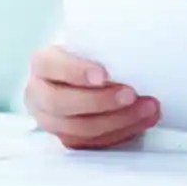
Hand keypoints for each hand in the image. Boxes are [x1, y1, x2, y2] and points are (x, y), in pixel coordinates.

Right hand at [24, 45, 161, 148]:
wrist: (82, 74)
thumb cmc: (88, 54)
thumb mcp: (89, 41)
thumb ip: (101, 45)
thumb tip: (131, 44)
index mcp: (42, 63)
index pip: (51, 66)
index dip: (76, 71)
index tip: (103, 74)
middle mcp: (39, 94)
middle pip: (62, 104)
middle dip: (101, 102)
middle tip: (131, 94)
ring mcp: (52, 121)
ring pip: (79, 129)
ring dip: (118, 121)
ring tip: (147, 108)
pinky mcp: (69, 139)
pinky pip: (94, 143)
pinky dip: (121, 133)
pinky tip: (141, 121)